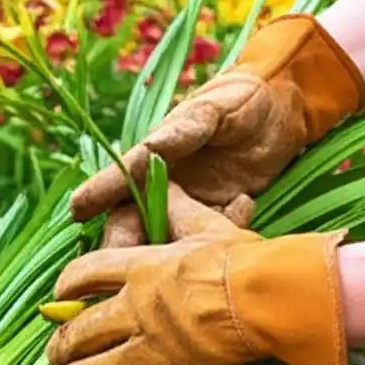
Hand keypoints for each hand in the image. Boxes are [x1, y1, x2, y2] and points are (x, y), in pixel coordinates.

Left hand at [47, 184, 348, 364]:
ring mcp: (144, 328)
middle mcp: (135, 295)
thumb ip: (182, 210)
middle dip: (61, 333)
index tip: (62, 292)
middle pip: (79, 315)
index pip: (87, 270)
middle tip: (55, 344)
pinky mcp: (159, 357)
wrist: (269, 294)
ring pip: (84, 347)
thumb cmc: (248, 260)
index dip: (67, 283)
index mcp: (144, 262)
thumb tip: (170, 185)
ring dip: (65, 361)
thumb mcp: (209, 225)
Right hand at [70, 14, 364, 239]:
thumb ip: (185, 129)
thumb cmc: (245, 98)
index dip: (99, 193)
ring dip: (180, 247)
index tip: (77, 210)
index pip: (123, 176)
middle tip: (133, 267)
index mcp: (159, 152)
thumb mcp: (216, 108)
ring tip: (206, 232)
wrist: (287, 109)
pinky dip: (223, 231)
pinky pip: (207, 238)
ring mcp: (191, 202)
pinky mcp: (217, 214)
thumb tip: (150, 146)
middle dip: (130, 246)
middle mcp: (167, 182)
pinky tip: (245, 203)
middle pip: (136, 221)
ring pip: (169, 238)